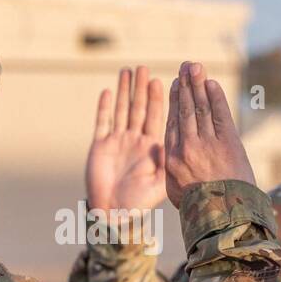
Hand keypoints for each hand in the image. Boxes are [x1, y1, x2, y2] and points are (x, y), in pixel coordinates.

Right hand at [86, 66, 166, 212]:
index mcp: (151, 147)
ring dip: (124, 91)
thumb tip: (180, 144)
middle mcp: (135, 140)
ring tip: (128, 71)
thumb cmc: (139, 203)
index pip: (157, 117)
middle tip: (144, 68)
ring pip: (121, 110)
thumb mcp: (160, 184)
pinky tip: (108, 91)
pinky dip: (104, 107)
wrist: (113, 214)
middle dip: (141, 89)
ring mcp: (117, 141)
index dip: (159, 99)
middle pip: (139, 108)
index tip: (163, 80)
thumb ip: (168, 163)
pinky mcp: (100, 146)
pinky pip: (103, 122)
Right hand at [164, 61, 255, 207]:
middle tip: (186, 66)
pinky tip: (212, 84)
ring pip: (201, 108)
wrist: (223, 216)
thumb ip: (170, 170)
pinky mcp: (229, 143)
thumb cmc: (197, 208)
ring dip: (198, 85)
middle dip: (186, 85)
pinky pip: (220, 114)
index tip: (176, 85)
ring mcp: (208, 143)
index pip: (173, 122)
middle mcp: (188, 147)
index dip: (175, 101)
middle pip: (186, 110)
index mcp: (172, 158)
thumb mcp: (174, 191)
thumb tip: (167, 158)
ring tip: (196, 67)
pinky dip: (216, 97)